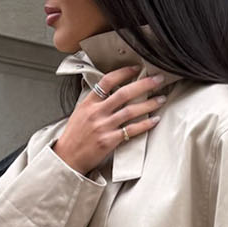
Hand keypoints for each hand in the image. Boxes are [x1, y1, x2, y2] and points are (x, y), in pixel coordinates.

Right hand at [52, 65, 166, 175]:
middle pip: (124, 93)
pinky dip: (144, 124)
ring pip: (130, 111)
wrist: (67, 158)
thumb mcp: (80, 112)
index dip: (124, 72)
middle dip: (143, 84)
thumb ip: (95, 102)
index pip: (107, 81)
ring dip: (148, 104)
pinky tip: (154, 120)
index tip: (137, 68)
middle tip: (157, 80)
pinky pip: (131, 130)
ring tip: (160, 99)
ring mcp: (103, 127)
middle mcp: (97, 113)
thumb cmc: (74, 137)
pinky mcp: (109, 141)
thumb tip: (110, 91)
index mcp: (89, 103)